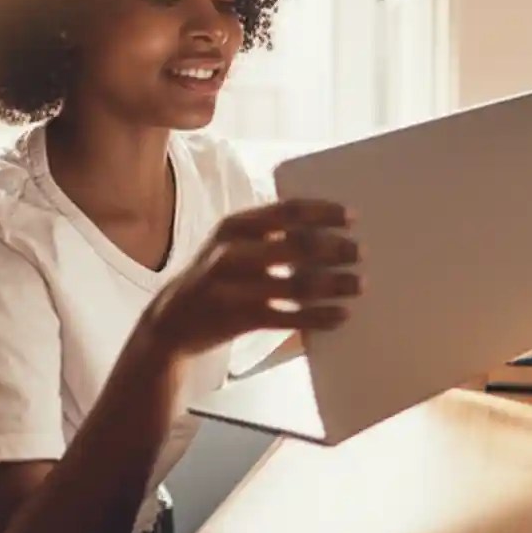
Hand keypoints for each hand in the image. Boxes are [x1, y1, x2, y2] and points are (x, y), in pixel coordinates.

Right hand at [144, 199, 361, 358]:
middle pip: (296, 246)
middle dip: (334, 249)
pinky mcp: (237, 318)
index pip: (287, 210)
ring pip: (297, 285)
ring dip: (334, 285)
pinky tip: (341, 316)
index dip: (323, 212)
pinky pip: (288, 317)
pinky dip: (318, 317)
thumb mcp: (232, 245)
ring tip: (360, 285)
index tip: (352, 217)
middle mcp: (231, 251)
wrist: (170, 322)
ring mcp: (233, 286)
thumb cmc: (217, 278)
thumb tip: (329, 231)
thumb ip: (269, 235)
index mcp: (234, 226)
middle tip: (361, 252)